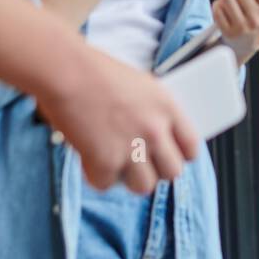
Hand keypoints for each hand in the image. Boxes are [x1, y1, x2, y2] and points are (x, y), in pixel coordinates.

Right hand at [36, 47, 199, 193]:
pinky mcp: (105, 162)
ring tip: (114, 163)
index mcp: (167, 108)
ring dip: (128, 179)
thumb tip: (160, 141)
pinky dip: (95, 175)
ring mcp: (132, 147)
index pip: (191, 147)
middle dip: (156, 171)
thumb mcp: (141, 86)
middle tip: (139, 163)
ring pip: (144, 186)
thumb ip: (154, 114)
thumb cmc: (97, 74)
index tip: (168, 156)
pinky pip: (106, 184)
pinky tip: (88, 156)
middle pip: (172, 172)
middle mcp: (155, 130)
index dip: (180, 155)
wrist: (67, 72)